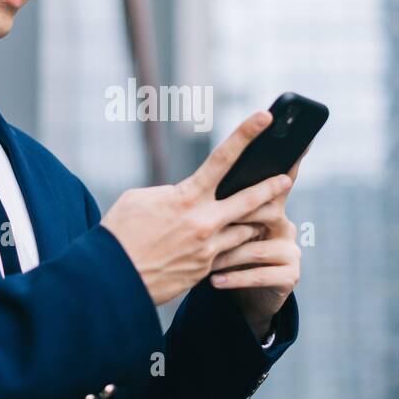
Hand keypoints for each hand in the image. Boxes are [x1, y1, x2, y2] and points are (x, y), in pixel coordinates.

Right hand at [100, 111, 293, 306]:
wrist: (112, 281)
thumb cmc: (119, 233)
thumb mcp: (139, 199)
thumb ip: (171, 193)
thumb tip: (187, 195)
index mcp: (186, 197)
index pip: (223, 158)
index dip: (246, 134)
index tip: (265, 117)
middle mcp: (203, 222)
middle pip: (250, 200)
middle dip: (270, 188)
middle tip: (286, 179)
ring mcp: (207, 249)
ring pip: (243, 232)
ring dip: (249, 224)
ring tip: (257, 218)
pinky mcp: (204, 271)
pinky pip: (226, 256)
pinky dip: (230, 247)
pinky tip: (228, 245)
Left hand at [208, 145, 308, 336]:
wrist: (246, 297)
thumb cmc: (228, 256)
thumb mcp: (220, 228)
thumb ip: (216, 205)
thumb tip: (193, 187)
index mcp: (270, 206)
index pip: (280, 177)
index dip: (291, 158)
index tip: (296, 136)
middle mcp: (284, 224)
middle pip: (269, 208)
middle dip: (248, 207)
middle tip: (225, 213)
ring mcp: (290, 250)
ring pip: (257, 246)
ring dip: (228, 255)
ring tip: (207, 262)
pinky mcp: (290, 275)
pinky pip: (260, 274)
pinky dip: (234, 278)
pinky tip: (215, 281)